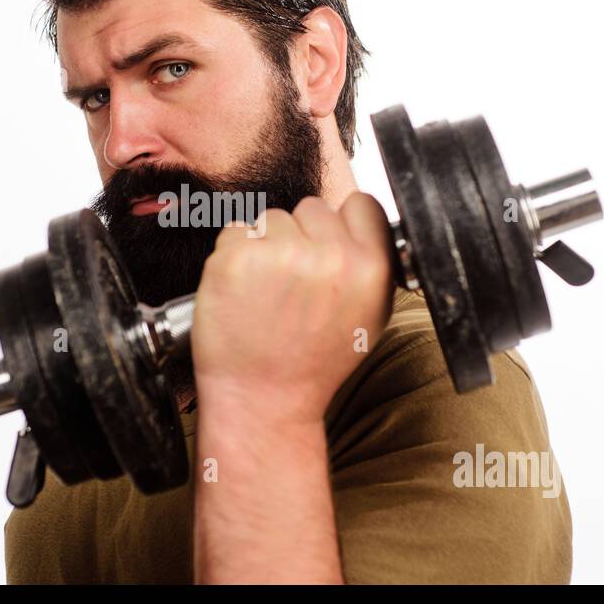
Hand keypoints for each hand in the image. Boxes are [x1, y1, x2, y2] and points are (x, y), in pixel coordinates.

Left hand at [190, 193, 395, 428]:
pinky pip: (236, 232)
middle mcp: (331, 258)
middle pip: (312, 208)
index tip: (325, 246)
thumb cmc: (312, 362)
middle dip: (300, 237)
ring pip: (271, 219)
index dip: (339, 223)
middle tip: (292, 284)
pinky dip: (233, 256)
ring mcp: (282, 255)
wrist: (264, 398)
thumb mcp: (369, 316)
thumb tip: (358, 221)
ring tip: (267, 293)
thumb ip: (370, 264)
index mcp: (370, 269)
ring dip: (265, 246)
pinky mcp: (237, 258)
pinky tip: (243, 292)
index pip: (360, 204)